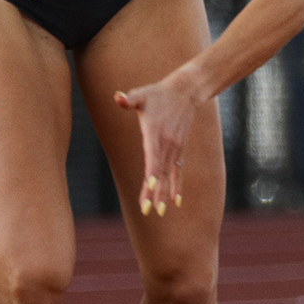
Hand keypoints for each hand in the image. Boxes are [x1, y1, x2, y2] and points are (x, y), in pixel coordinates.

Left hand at [114, 71, 205, 216]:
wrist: (185, 92)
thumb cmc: (158, 93)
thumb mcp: (142, 94)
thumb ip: (130, 99)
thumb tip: (118, 97)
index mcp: (155, 132)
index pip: (153, 154)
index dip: (152, 171)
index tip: (150, 185)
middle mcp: (167, 143)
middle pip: (159, 170)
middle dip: (153, 191)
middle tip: (147, 210)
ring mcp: (174, 147)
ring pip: (168, 174)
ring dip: (162, 193)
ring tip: (159, 211)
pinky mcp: (179, 149)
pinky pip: (178, 170)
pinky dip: (177, 185)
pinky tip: (175, 201)